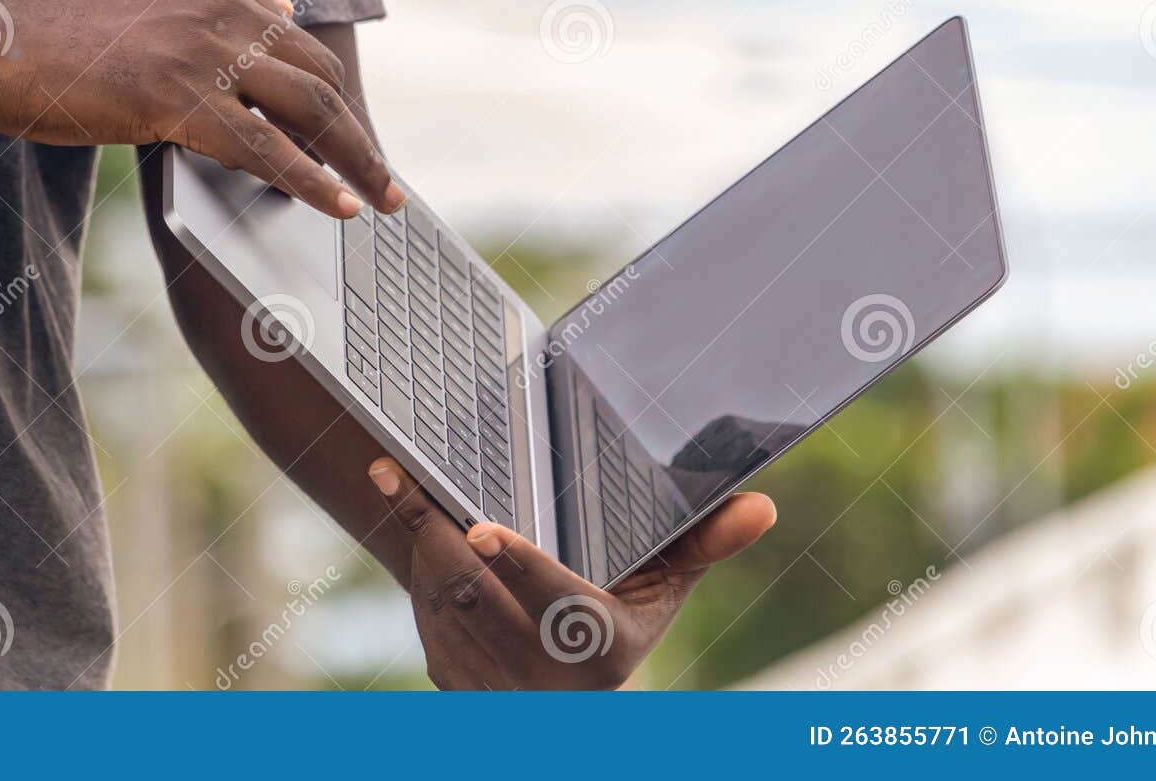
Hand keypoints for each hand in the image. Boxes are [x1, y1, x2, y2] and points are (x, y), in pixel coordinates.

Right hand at [0, 0, 401, 218]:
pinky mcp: (178, 98)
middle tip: (384, 174)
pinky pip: (268, 150)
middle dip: (359, 131)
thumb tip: (279, 11)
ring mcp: (204, 50)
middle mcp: (223, 4)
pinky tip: (340, 206)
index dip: (327, 93)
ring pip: (310, 110)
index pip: (295, 40)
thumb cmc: (42, 20)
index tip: (346, 131)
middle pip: (319, 73)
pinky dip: (314, 183)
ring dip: (357, 160)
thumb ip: (210, 4)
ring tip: (382, 199)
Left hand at [367, 457, 775, 688]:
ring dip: (414, 536)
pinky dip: (411, 561)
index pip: (552, 600)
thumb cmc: (618, 613)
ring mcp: (491, 682)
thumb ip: (703, 544)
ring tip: (393, 478)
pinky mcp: (453, 678)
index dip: (516, 564)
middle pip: (473, 593)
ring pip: (438, 598)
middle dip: (431, 531)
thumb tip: (762, 505)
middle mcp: (543, 677)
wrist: (562, 681)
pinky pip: (424, 611)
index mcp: (599, 645)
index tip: (481, 529)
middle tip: (396, 474)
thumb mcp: (664, 586)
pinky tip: (407, 514)